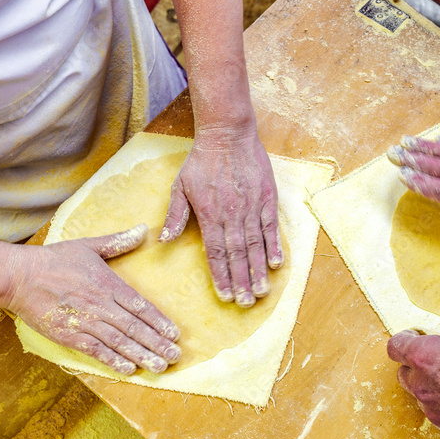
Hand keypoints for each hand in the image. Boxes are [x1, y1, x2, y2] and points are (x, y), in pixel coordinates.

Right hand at [4, 224, 180, 375]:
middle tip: (175, 356)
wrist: (18, 276)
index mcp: (107, 283)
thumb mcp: (88, 245)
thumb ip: (117, 242)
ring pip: (118, 341)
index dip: (159, 321)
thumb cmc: (54, 260)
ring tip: (159, 367)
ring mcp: (83, 321)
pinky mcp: (67, 334)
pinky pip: (94, 350)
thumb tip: (142, 229)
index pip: (140, 305)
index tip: (175, 334)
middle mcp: (99, 304)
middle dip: (156, 343)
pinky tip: (128, 369)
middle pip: (134, 327)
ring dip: (140, 355)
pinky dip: (112, 360)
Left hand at [160, 124, 280, 307]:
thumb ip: (175, 215)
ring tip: (261, 292)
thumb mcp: (180, 186)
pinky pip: (271, 227)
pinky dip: (274, 246)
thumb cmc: (201, 160)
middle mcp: (231, 214)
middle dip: (241, 281)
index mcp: (209, 214)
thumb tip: (163, 239)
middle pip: (236, 255)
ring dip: (258, 270)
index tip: (224, 296)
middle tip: (246, 304)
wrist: (227, 134)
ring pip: (255, 245)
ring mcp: (251, 207)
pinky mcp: (266, 198)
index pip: (215, 252)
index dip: (220, 276)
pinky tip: (276, 264)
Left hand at [387, 317, 439, 438]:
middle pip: (404, 374)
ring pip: (423, 396)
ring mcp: (434, 410)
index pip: (395, 347)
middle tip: (439, 359)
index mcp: (425, 356)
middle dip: (417, 366)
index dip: (403, 340)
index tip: (413, 337)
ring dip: (434, 388)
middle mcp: (423, 386)